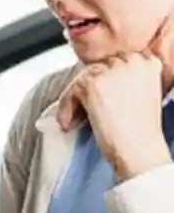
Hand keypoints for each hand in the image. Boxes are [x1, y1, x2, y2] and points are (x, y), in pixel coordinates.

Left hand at [57, 21, 173, 180]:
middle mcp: (132, 61)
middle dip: (88, 89)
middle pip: (97, 67)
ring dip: (74, 99)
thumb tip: (99, 76)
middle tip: (84, 111)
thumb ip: (125, 79)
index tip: (98, 99)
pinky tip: (69, 125)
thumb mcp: (141, 94)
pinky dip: (65, 108)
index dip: (105, 81)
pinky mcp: (92, 83)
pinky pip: (70, 90)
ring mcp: (112, 71)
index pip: (115, 62)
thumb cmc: (140, 131)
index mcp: (147, 62)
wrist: (139, 150)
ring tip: (74, 121)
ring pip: (82, 78)